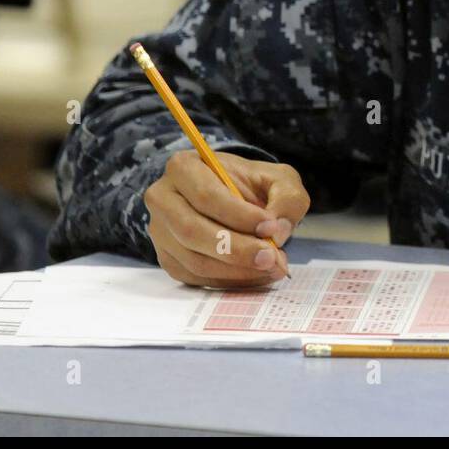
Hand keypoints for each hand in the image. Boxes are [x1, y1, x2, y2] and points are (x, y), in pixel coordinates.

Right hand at [144, 151, 310, 287]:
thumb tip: (277, 231)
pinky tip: (256, 274)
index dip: (239, 215)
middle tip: (272, 257)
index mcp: (183, 168)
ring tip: (272, 266)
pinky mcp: (168, 259)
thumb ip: (286, 198)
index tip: (271, 227)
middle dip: (237, 249)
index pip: (206, 196)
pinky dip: (230, 281)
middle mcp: (163, 199)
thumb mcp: (278, 179)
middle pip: (193, 231)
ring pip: (195, 260)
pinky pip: (196, 278)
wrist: (233, 198)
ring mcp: (161, 233)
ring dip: (237, 270)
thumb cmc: (251, 185)